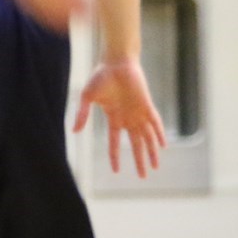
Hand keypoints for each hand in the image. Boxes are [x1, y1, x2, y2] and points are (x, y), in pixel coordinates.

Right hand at [73, 60, 167, 177]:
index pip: (114, 142)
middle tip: (143, 176)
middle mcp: (128, 118)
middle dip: (139, 160)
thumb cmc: (100, 77)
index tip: (116, 171)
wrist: (116, 62)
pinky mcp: (146, 105)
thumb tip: (75, 131)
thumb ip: (82, 114)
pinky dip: (159, 134)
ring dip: (151, 152)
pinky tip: (163, 145)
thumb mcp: (87, 98)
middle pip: (135, 144)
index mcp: (113, 117)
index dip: (115, 157)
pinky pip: (155, 123)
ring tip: (155, 166)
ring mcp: (138, 112)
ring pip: (147, 137)